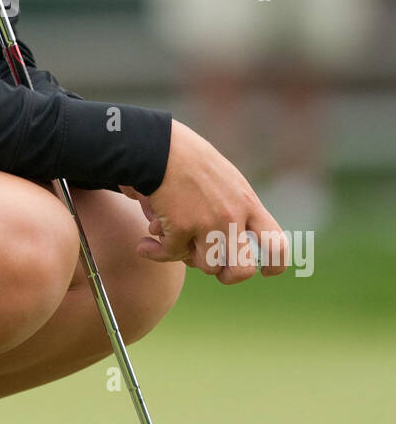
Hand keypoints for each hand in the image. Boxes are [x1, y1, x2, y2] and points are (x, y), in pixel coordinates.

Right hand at [119, 120, 289, 284]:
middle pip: (243, 270)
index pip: (276, 245)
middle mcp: (232, 216)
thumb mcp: (228, 181)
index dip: (274, 265)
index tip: (265, 272)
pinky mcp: (180, 226)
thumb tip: (233, 246)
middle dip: (228, 276)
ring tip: (177, 240)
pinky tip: (146, 245)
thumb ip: (237, 210)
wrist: (159, 147)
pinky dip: (155, 252)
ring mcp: (207, 223)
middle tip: (217, 269)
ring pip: (206, 266)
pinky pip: (171, 254)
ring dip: (188, 257)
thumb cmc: (191, 161)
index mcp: (248, 203)